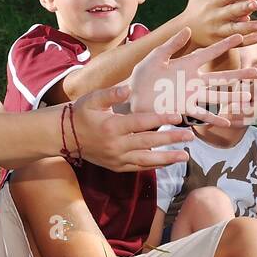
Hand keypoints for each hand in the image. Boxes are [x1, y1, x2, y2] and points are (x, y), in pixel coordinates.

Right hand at [70, 84, 195, 171]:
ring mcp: (116, 158)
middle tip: (191, 137)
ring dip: (167, 158)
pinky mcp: (116, 166)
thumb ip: (110, 94)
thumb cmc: (81, 113)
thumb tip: (128, 88)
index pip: (141, 122)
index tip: (178, 117)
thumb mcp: (92, 99)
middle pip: (148, 142)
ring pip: (146, 160)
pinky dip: (154, 165)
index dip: (160, 120)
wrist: (65, 136)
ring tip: (185, 156)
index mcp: (111, 126)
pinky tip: (168, 162)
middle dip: (171, 140)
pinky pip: (138, 167)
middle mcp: (115, 145)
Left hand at [127, 28, 256, 125]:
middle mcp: (193, 80)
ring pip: (216, 95)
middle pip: (220, 77)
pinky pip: (202, 113)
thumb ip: (172, 45)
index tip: (240, 36)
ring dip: (232, 97)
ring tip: (248, 97)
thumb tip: (188, 30)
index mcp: (186, 64)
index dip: (225, 45)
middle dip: (238, 75)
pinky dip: (214, 118)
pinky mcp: (184, 108)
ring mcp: (190, 95)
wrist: (132, 96)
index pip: (210, 52)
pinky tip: (227, 121)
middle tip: (256, 73)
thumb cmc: (142, 75)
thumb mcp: (156, 56)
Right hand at [180, 0, 256, 48]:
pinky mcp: (221, 42)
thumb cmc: (197, 5)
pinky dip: (247, 41)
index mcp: (211, 2)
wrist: (187, 31)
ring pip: (234, 30)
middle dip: (243, 7)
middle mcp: (214, 17)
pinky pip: (235, 43)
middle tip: (256, 2)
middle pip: (231, 12)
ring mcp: (217, 31)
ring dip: (247, 27)